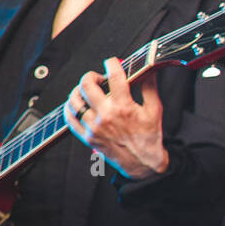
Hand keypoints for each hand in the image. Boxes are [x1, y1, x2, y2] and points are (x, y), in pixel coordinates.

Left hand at [63, 57, 168, 179]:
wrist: (142, 163)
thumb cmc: (149, 137)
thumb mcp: (154, 109)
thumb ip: (149, 87)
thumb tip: (148, 70)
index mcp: (124, 107)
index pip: (114, 77)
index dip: (112, 64)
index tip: (112, 62)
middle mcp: (106, 116)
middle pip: (87, 85)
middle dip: (91, 76)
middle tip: (98, 78)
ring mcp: (94, 127)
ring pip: (74, 101)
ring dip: (78, 90)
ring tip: (86, 90)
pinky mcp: (87, 137)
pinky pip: (69, 119)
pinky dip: (70, 108)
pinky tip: (76, 104)